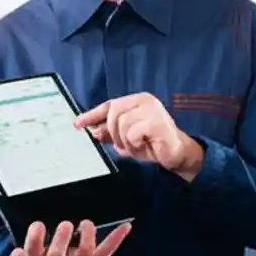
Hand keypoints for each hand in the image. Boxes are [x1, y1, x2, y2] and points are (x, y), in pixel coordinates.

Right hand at [9, 220, 131, 255]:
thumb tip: (15, 255)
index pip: (33, 253)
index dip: (35, 239)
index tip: (38, 224)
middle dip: (62, 241)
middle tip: (65, 224)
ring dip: (87, 239)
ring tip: (86, 223)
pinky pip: (106, 253)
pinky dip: (116, 239)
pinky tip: (126, 225)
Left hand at [73, 93, 204, 180]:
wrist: (177, 154)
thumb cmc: (153, 144)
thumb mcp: (127, 138)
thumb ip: (111, 132)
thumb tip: (93, 130)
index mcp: (137, 100)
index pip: (109, 105)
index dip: (92, 114)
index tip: (78, 123)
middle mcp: (144, 100)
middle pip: (113, 113)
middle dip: (113, 132)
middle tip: (122, 144)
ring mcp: (152, 110)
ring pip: (121, 124)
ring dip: (125, 141)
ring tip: (136, 146)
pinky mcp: (156, 122)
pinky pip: (132, 133)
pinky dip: (134, 144)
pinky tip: (144, 146)